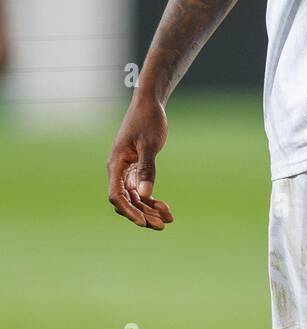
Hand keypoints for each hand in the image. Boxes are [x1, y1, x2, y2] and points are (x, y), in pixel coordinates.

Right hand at [107, 93, 173, 229]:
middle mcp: (118, 170)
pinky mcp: (135, 168)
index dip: (129, 211)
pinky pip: (140, 190)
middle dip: (143, 214)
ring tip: (168, 219)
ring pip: (135, 198)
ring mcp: (126, 170)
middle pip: (126, 201)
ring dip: (149, 210)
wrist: (149, 103)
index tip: (144, 222)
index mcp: (116, 164)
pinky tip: (165, 208)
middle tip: (163, 225)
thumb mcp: (149, 144)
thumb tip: (145, 194)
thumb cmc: (148, 120)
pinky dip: (152, 200)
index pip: (117, 195)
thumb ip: (147, 168)